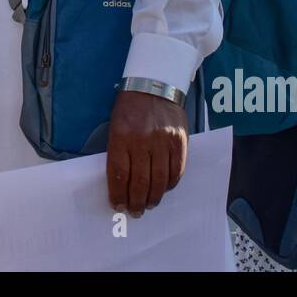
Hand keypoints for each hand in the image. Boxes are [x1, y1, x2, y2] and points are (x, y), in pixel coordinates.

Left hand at [106, 90, 187, 216]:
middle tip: (135, 211)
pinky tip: (163, 189)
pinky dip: (170, 184)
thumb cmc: (130, 108)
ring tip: (149, 204)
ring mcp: (164, 141)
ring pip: (160, 179)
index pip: (119, 173)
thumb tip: (121, 183)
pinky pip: (177, 170)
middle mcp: (143, 140)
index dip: (118, 193)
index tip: (117, 205)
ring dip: (154, 197)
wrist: (154, 85)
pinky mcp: (180, 141)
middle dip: (136, 201)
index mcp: (121, 136)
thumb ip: (119, 152)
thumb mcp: (115, 126)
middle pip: (140, 181)